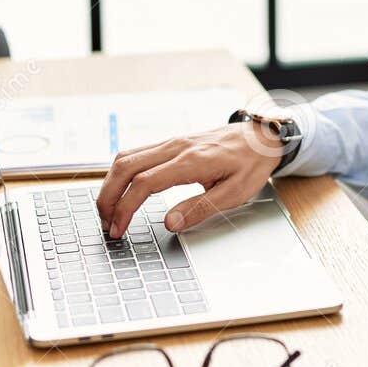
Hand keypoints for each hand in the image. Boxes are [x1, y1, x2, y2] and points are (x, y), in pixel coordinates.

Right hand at [96, 121, 281, 237]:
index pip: (145, 183)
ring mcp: (172, 142)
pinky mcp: (171, 143)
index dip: (126, 208)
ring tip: (109, 211)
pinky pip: (136, 154)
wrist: (261, 137)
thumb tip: (170, 223)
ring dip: (111, 184)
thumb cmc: (252, 164)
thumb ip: (201, 208)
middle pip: (125, 167)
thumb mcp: (236, 193)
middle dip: (108, 197)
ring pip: (126, 157)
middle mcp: (176, 147)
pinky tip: (121, 191)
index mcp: (192, 161)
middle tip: (106, 224)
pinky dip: (121, 174)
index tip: (118, 229)